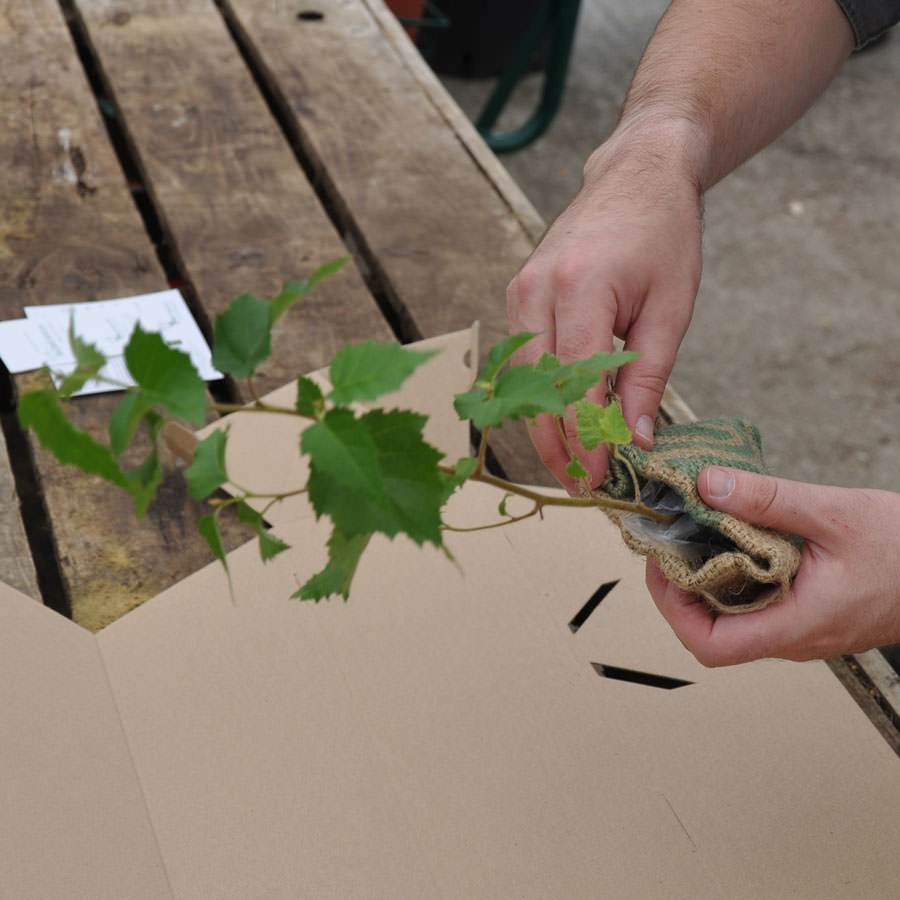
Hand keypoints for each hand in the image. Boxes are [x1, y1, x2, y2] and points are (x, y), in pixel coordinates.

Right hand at [506, 118, 702, 491]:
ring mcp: (518, 291)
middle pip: (534, 389)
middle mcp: (535, 290)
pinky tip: (558, 420)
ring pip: (520, 379)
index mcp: (580, 287)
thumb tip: (630, 439)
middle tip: (578, 486)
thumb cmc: (664, 235)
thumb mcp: (671, 309)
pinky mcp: (516, 294)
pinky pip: (520, 358)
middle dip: (554, 444)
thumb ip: (647, 377)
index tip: (597, 481)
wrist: (635, 174)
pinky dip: (536, 394)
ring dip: (541, 424)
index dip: (583, 440)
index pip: (573, 385)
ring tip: (569, 463)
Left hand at [647, 466, 899, 664]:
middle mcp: (794, 637)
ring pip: (732, 619)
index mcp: (798, 624)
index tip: (661, 564)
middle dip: (680, 589)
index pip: (713, 645)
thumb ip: (768, 499)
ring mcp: (801, 629)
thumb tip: (708, 485)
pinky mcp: (807, 614)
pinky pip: (755, 605)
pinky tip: (729, 539)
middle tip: (669, 540)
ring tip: (692, 535)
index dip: (673, 609)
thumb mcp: (834, 513)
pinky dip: (732, 576)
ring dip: (705, 580)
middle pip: (712, 633)